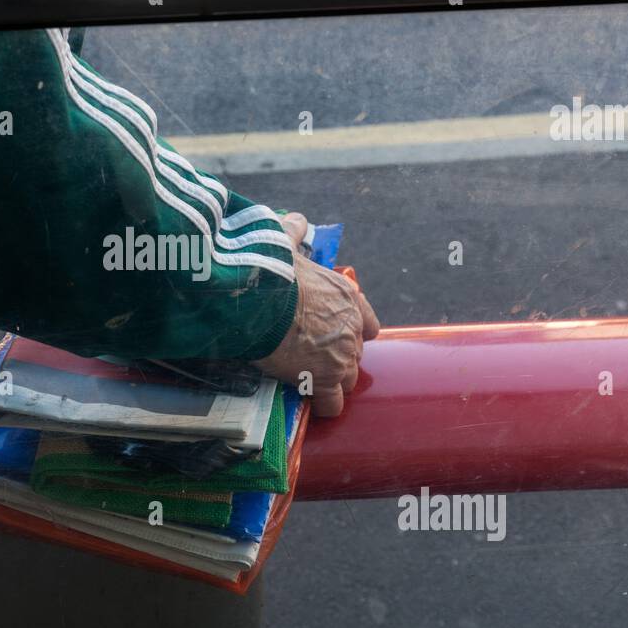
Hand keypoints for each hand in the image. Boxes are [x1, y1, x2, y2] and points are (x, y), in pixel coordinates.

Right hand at [252, 213, 379, 415]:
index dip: (352, 333)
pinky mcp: (323, 380)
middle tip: (312, 361)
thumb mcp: (285, 242)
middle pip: (355, 355)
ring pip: (346, 381)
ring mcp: (341, 356)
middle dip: (337, 359)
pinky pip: (331, 404)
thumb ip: (294, 233)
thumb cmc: (270, 269)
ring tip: (308, 384)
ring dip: (330, 383)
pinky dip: (323, 407)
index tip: (334, 337)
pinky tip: (310, 406)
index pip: (368, 323)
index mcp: (346, 296)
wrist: (259, 298)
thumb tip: (295, 220)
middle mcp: (351, 327)